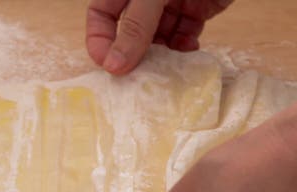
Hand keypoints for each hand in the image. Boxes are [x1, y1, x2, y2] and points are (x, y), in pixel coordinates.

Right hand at [86, 0, 232, 74]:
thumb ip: (136, 26)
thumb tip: (114, 66)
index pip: (101, 15)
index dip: (100, 41)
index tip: (110, 68)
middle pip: (129, 32)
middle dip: (133, 55)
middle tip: (138, 78)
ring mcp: (171, 3)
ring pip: (158, 39)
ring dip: (160, 57)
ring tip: (165, 71)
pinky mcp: (196, 10)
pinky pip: (184, 36)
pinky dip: (184, 48)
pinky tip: (189, 51)